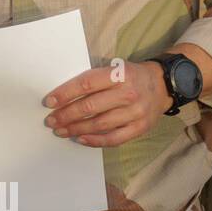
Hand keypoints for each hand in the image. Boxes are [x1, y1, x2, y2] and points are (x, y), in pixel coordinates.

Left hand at [43, 60, 171, 146]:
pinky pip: (114, 138)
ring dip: (76, 129)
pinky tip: (81, 139)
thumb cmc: (130, 77)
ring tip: (61, 131)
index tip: (49, 102)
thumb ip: (93, 80)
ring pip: (99, 124)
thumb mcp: (113, 69)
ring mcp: (135, 112)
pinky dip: (95, 141)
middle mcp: (127, 94)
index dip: (65, 94)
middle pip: (90, 107)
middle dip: (66, 115)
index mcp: (118, 75)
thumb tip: (63, 96)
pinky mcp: (140, 128)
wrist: (162, 85)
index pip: (85, 84)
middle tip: (51, 121)